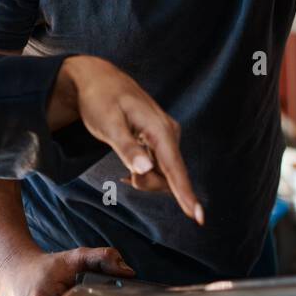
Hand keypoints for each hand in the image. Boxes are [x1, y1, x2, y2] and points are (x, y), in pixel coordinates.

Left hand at [49, 56, 202, 224]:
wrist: (97, 78)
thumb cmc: (99, 100)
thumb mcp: (107, 124)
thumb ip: (127, 148)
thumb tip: (146, 170)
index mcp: (159, 128)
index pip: (174, 167)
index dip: (185, 194)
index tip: (198, 217)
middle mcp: (169, 131)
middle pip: (169, 175)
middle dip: (148, 184)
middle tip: (123, 176)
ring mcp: (166, 134)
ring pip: (164, 171)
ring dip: (146, 177)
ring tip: (125, 162)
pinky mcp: (161, 137)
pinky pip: (160, 163)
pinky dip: (146, 170)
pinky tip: (133, 164)